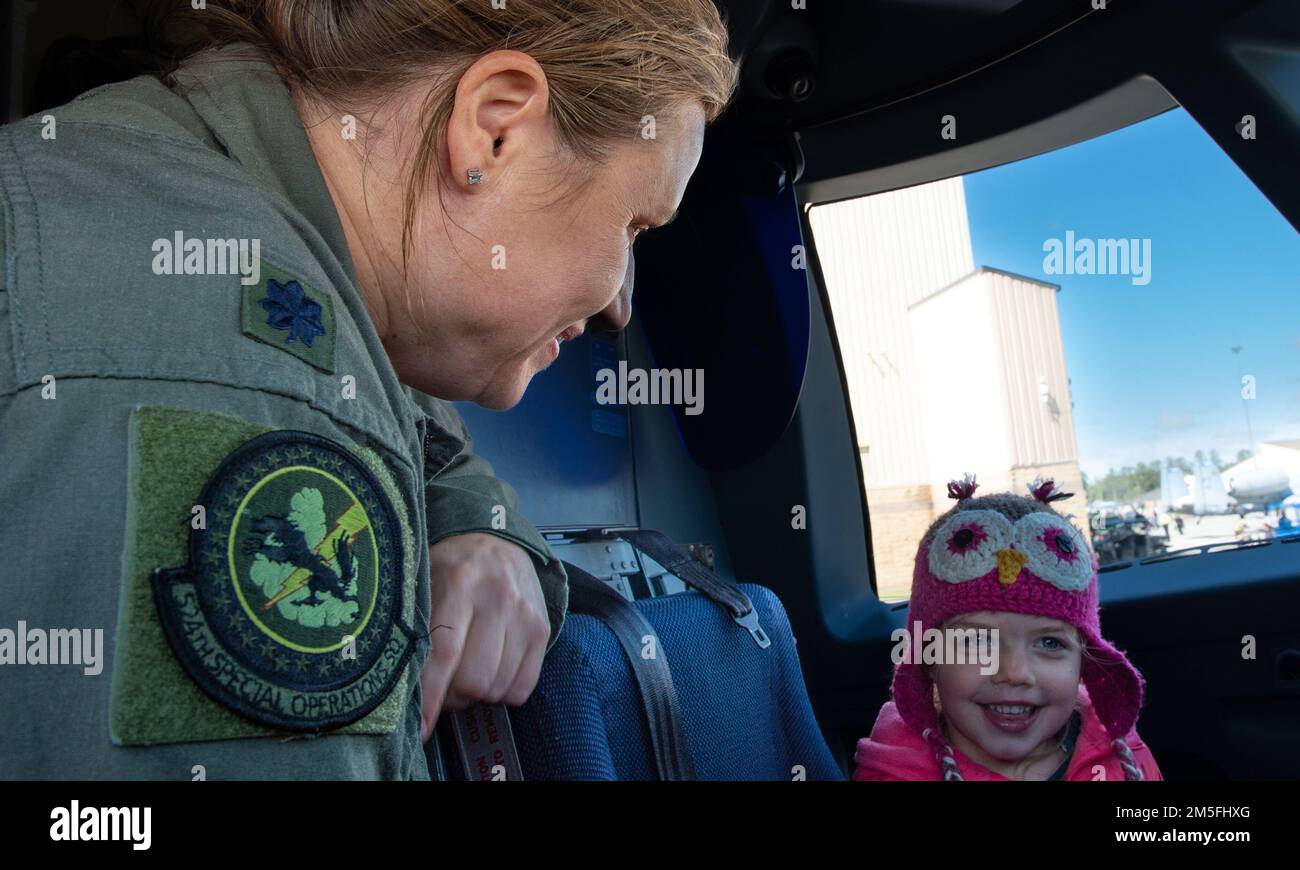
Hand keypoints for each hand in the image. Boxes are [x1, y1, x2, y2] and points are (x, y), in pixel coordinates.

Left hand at [419, 532, 549, 741]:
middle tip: (445, 688)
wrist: (496, 540)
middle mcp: (496, 598)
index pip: (444, 653)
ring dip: (478, 696)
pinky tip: (493, 674)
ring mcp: (524, 614)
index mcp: (459, 584)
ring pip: (498, 687)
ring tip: (467, 677)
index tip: (419, 728)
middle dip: (454, 698)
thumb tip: (401, 688)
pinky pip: (523, 686)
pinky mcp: (542, 628)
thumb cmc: (450, 567)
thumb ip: (417, 627)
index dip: (431, 698)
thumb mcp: (425, 582)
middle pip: (474, 679)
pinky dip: (504, 693)